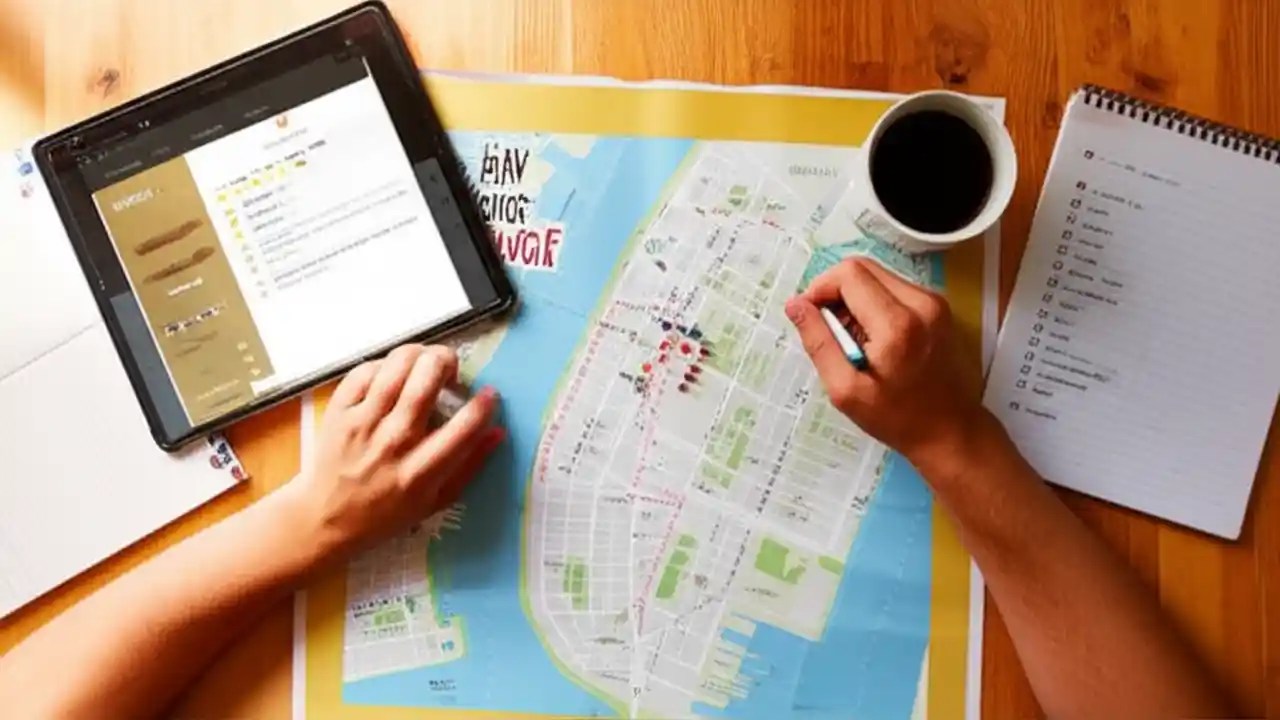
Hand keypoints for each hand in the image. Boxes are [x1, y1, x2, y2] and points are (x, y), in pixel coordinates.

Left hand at [281, 344, 503, 560]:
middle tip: (450, 371)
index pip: (463, 426)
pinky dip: (385, 365)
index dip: (484, 403)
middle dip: (447, 362)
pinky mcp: (339, 411)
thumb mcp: (437, 501)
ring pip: (397, 365)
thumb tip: (497, 431)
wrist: (327, 518)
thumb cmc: (387, 513)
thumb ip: (470, 465)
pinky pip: (365, 370)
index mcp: (421, 471)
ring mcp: (362, 423)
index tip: (489, 393)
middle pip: (427, 378)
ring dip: (419, 354)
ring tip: (424, 364)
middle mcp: (393, 442)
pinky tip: (393, 375)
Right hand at [784, 257, 984, 464]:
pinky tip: (872, 337)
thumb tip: (795, 306)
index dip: (820, 289)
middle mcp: (921, 302)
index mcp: (898, 323)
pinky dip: (873, 304)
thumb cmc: (897, 418)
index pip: (848, 274)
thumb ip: (818, 342)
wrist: (950, 430)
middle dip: (835, 291)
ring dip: (854, 298)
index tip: (811, 317)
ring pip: (877, 276)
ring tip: (852, 338)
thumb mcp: (846, 390)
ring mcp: (934, 302)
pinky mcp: (937, 307)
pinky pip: (893, 288)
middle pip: (862, 268)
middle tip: (830, 329)